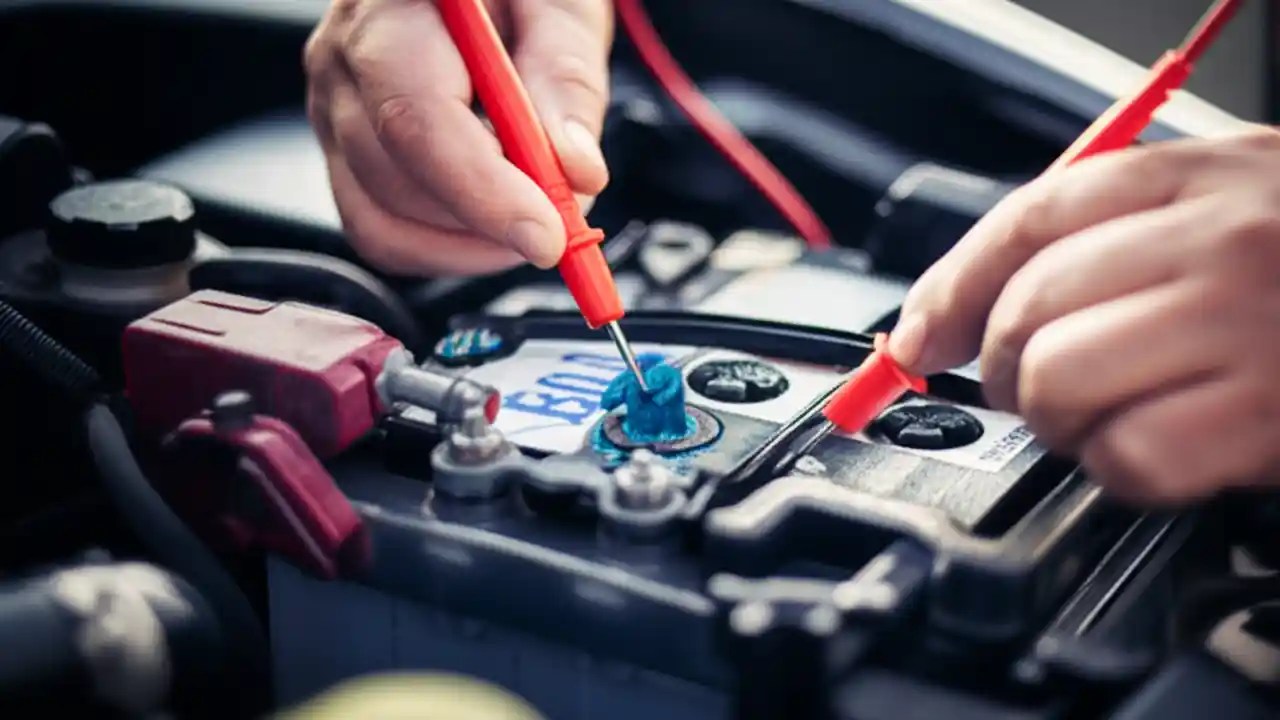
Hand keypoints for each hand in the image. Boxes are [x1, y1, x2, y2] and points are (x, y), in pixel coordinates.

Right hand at [305, 0, 612, 275]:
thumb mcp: (561, 7)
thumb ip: (568, 82)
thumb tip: (577, 172)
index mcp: (391, 4)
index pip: (417, 117)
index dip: (484, 189)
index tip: (548, 233)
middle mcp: (342, 55)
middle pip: (396, 177)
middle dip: (489, 220)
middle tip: (563, 214)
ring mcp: (332, 106)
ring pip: (384, 218)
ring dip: (472, 241)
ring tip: (532, 206)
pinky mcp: (342, 148)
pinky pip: (379, 229)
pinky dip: (444, 246)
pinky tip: (493, 221)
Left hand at [888, 127, 1279, 504]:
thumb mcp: (1237, 210)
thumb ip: (1122, 236)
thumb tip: (973, 303)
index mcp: (1202, 178)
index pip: (1027, 220)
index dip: (950, 286)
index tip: (918, 338)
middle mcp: (1220, 241)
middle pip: (1028, 311)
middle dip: (1006, 368)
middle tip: (1037, 388)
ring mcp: (1246, 327)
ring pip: (1059, 383)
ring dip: (1059, 422)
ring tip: (1105, 418)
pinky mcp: (1270, 415)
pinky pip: (1129, 455)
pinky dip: (1122, 469)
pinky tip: (1161, 451)